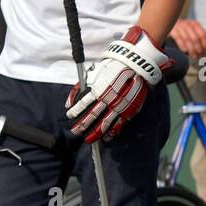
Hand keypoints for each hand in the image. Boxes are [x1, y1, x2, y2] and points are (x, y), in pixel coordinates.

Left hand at [66, 25, 172, 142]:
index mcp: (98, 90)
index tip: (69, 117)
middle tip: (75, 132)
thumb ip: (81, 87)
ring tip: (88, 140)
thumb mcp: (95, 73)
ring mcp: (119, 106)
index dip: (74, 112)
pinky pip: (119, 125)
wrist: (136, 64)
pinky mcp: (129, 110)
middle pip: (91, 117)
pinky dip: (112, 132)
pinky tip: (107, 137)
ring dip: (95, 133)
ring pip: (104, 124)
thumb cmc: (114, 67)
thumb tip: (69, 102)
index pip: (82, 105)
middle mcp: (107, 100)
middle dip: (82, 127)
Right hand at [169, 18, 205, 58]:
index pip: (203, 35)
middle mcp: (188, 24)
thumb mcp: (191, 31)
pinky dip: (182, 45)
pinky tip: (185, 51)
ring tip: (194, 56)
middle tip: (200, 56)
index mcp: (195, 24)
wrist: (168, 22)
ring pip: (188, 40)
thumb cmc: (183, 30)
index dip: (205, 44)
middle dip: (199, 49)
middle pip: (195, 38)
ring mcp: (179, 27)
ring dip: (192, 50)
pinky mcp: (172, 30)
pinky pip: (178, 38)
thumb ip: (198, 38)